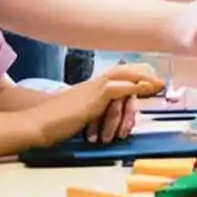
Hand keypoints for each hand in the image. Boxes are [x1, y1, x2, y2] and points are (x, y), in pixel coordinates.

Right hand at [25, 68, 161, 147]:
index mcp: (89, 90)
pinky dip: (134, 86)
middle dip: (142, 74)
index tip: (148, 81)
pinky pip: (118, 88)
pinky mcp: (92, 98)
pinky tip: (145, 88)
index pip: (115, 77)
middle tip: (159, 80)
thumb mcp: (77, 118)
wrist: (37, 125)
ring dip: (142, 79)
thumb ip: (92, 114)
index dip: (132, 77)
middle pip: (122, 71)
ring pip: (122, 76)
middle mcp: (92, 85)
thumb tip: (104, 122)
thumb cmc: (53, 126)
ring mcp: (92, 89)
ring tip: (158, 83)